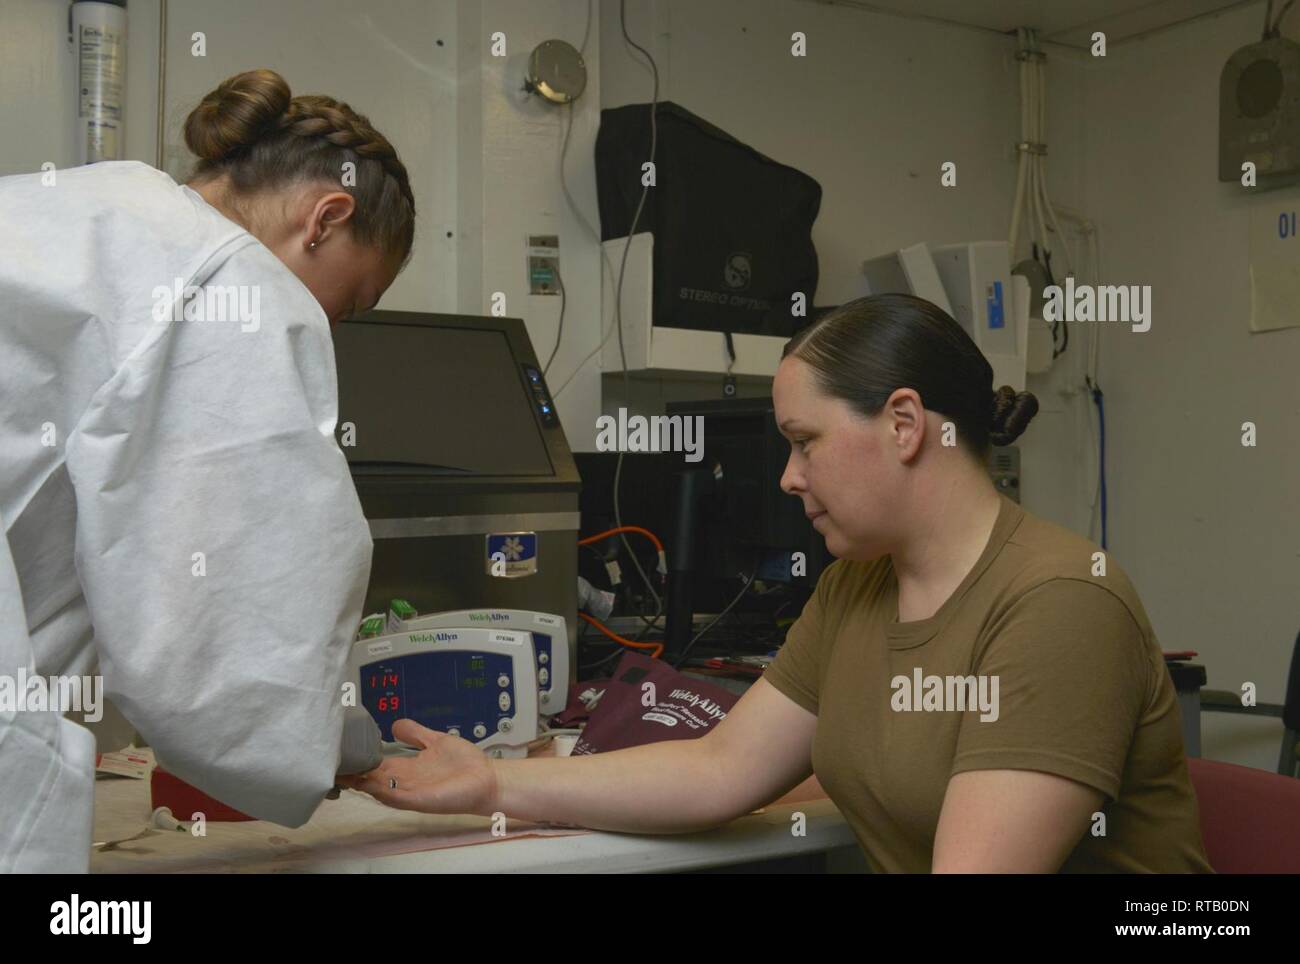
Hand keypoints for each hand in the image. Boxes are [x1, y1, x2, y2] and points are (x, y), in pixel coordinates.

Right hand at [335, 718, 500, 814]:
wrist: (487, 779)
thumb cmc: (463, 764)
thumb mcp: (434, 740)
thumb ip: (414, 733)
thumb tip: (394, 723)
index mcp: (406, 768)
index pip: (374, 765)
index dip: (357, 759)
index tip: (339, 751)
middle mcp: (405, 781)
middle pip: (371, 777)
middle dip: (352, 772)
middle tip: (331, 763)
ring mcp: (412, 791)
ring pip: (379, 788)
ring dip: (362, 782)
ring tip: (344, 772)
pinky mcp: (422, 800)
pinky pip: (398, 797)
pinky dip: (383, 791)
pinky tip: (370, 783)